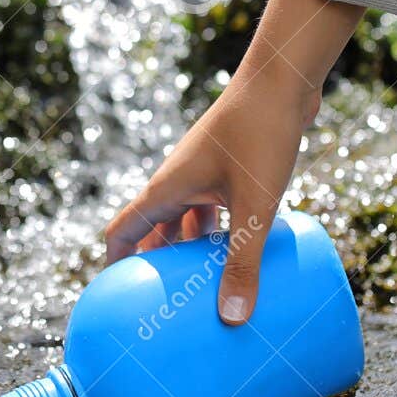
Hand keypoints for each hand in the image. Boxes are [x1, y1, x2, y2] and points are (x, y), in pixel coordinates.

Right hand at [104, 0, 362, 323]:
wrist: (284, 77)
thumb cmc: (262, 134)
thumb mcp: (254, 206)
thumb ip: (244, 261)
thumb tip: (231, 319)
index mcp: (168, 188)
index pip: (123, 232)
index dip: (114, 265)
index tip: (113, 298)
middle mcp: (180, 180)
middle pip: (156, 231)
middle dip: (156, 266)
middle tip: (160, 303)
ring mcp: (206, 172)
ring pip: (189, 220)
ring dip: (192, 250)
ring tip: (202, 286)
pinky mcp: (233, 166)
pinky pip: (218, 208)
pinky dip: (223, 232)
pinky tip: (245, 250)